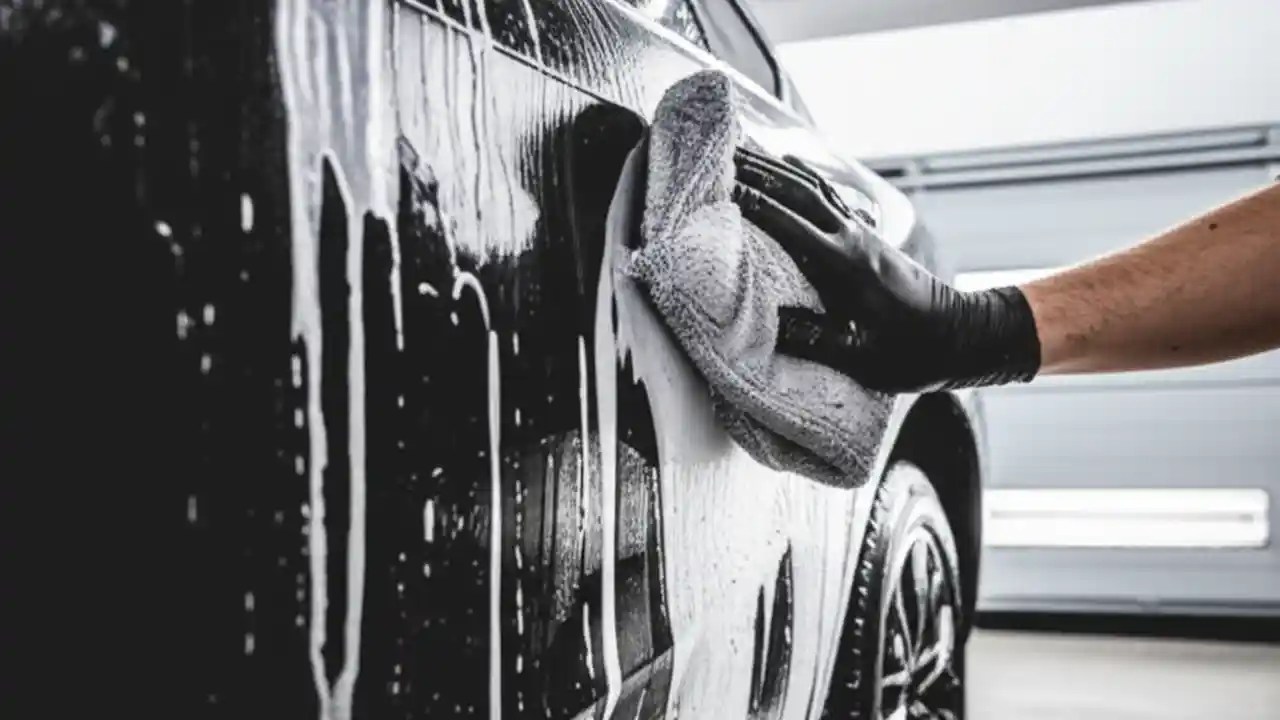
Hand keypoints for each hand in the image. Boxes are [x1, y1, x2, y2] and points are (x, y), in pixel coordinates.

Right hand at [732, 148, 1041, 392]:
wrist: (964, 336)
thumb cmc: (915, 352)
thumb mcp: (863, 358)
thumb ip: (815, 341)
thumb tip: (767, 325)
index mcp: (846, 265)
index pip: (789, 225)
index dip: (752, 206)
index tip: (719, 190)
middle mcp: (853, 238)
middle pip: (798, 191)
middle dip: (757, 171)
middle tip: (721, 153)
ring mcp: (863, 233)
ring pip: (814, 187)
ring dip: (777, 167)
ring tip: (744, 150)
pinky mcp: (869, 236)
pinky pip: (830, 196)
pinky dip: (804, 178)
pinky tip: (792, 168)